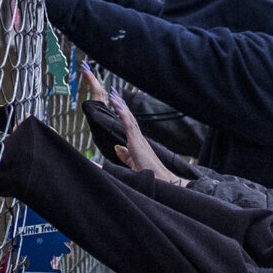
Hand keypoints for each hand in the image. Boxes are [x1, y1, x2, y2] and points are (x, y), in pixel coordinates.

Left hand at [80, 66, 182, 184]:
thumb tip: (118, 149)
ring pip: (128, 117)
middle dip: (121, 105)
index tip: (118, 104)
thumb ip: (126, 156)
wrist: (159, 180)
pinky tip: (115, 104)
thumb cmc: (148, 174)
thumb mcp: (133, 164)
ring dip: (120, 105)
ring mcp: (138, 138)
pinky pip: (128, 123)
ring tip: (113, 94)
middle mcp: (138, 137)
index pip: (129, 124)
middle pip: (129, 117)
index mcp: (137, 142)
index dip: (123, 113)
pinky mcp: (136, 140)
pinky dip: (122, 112)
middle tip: (114, 93)